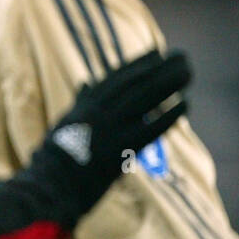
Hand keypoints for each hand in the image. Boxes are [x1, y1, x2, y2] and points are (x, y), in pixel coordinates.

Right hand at [30, 48, 189, 222]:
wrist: (51, 186)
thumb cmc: (55, 157)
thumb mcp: (64, 123)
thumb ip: (79, 103)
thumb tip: (85, 83)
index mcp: (84, 106)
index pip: (115, 78)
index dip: (138, 64)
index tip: (156, 52)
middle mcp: (98, 112)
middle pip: (134, 84)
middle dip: (160, 68)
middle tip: (181, 57)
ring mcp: (109, 129)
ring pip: (144, 99)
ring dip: (169, 83)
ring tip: (187, 73)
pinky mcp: (121, 150)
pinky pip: (151, 128)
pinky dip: (169, 115)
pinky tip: (185, 104)